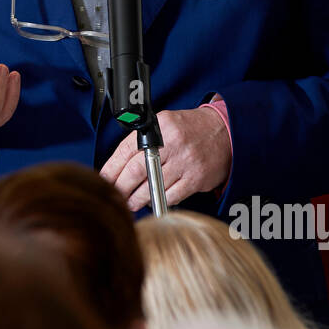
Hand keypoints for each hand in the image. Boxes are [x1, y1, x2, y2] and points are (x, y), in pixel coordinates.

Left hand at [99, 107, 231, 212]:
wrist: (225, 131)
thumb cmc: (191, 129)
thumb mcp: (165, 124)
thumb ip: (143, 141)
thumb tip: (119, 166)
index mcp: (160, 127)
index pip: (126, 150)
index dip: (111, 168)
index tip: (103, 179)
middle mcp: (172, 144)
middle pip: (136, 171)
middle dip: (120, 187)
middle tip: (113, 196)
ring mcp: (185, 163)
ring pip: (152, 187)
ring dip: (136, 199)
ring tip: (128, 204)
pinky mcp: (195, 179)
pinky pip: (171, 196)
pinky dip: (158, 203)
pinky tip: (151, 204)